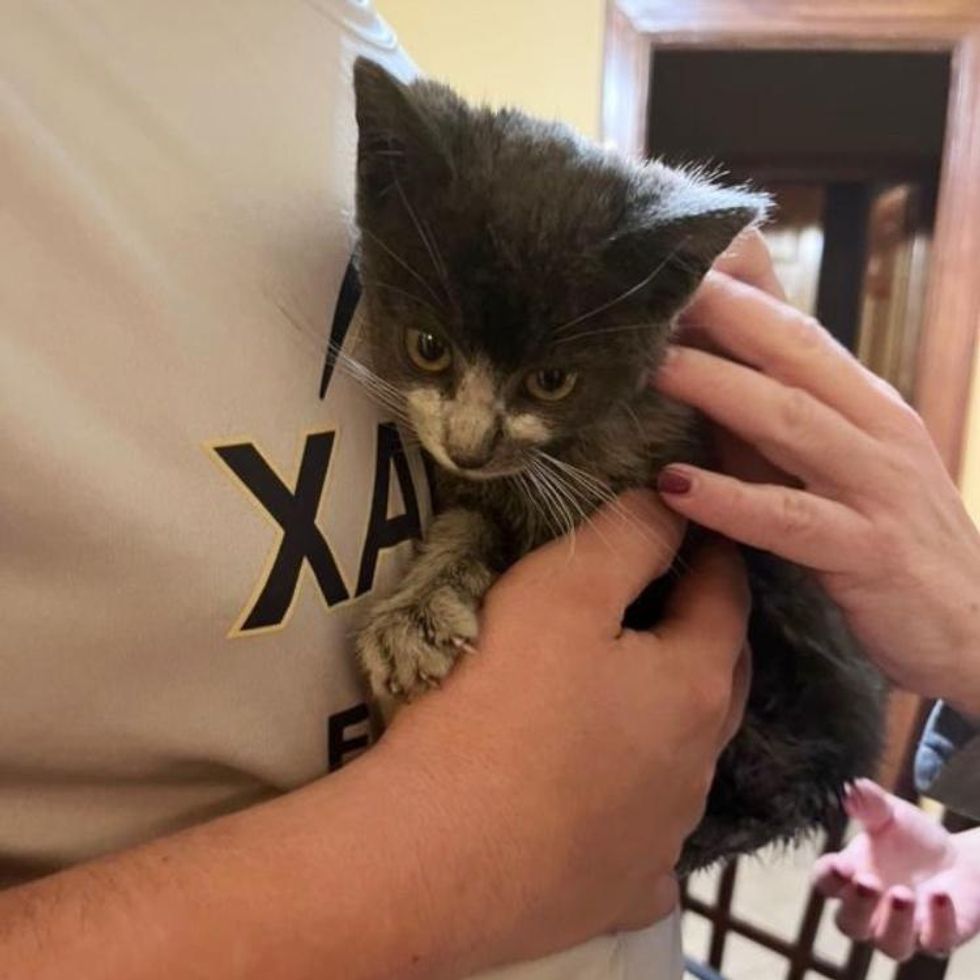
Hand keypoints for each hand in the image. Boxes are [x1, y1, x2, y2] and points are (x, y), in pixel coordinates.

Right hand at [382, 490, 750, 971]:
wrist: (438, 858)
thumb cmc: (500, 706)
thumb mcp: (561, 593)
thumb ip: (626, 537)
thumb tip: (672, 502)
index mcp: (694, 684)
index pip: (726, 596)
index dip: (711, 552)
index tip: (691, 526)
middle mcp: (699, 764)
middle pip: (721, 676)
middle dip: (703, 630)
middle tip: (664, 600)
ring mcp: (666, 836)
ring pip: (687, 758)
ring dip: (670, 718)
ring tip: (628, 693)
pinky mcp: (623, 889)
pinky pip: (649, 845)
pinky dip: (639, 813)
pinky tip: (612, 809)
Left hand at [652, 229, 979, 717]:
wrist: (975, 625)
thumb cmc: (888, 536)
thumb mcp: (833, 464)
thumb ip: (773, 419)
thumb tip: (697, 369)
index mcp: (866, 403)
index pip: (798, 332)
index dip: (737, 295)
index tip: (675, 265)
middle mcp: (876, 431)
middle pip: (795, 355)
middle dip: (725, 316)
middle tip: (656, 289)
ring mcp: (877, 487)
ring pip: (791, 422)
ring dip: (718, 388)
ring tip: (653, 367)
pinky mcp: (868, 552)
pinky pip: (790, 519)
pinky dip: (731, 500)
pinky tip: (675, 486)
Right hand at [813, 780, 979, 959]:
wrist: (959, 858)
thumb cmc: (912, 838)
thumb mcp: (890, 815)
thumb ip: (870, 804)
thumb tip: (852, 786)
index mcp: (850, 878)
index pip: (825, 884)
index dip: (828, 877)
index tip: (839, 863)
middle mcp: (870, 911)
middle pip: (849, 925)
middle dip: (856, 906)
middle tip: (867, 882)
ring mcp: (904, 930)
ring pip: (890, 944)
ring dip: (894, 923)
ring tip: (902, 893)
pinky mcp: (938, 938)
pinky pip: (935, 942)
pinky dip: (937, 921)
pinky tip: (940, 895)